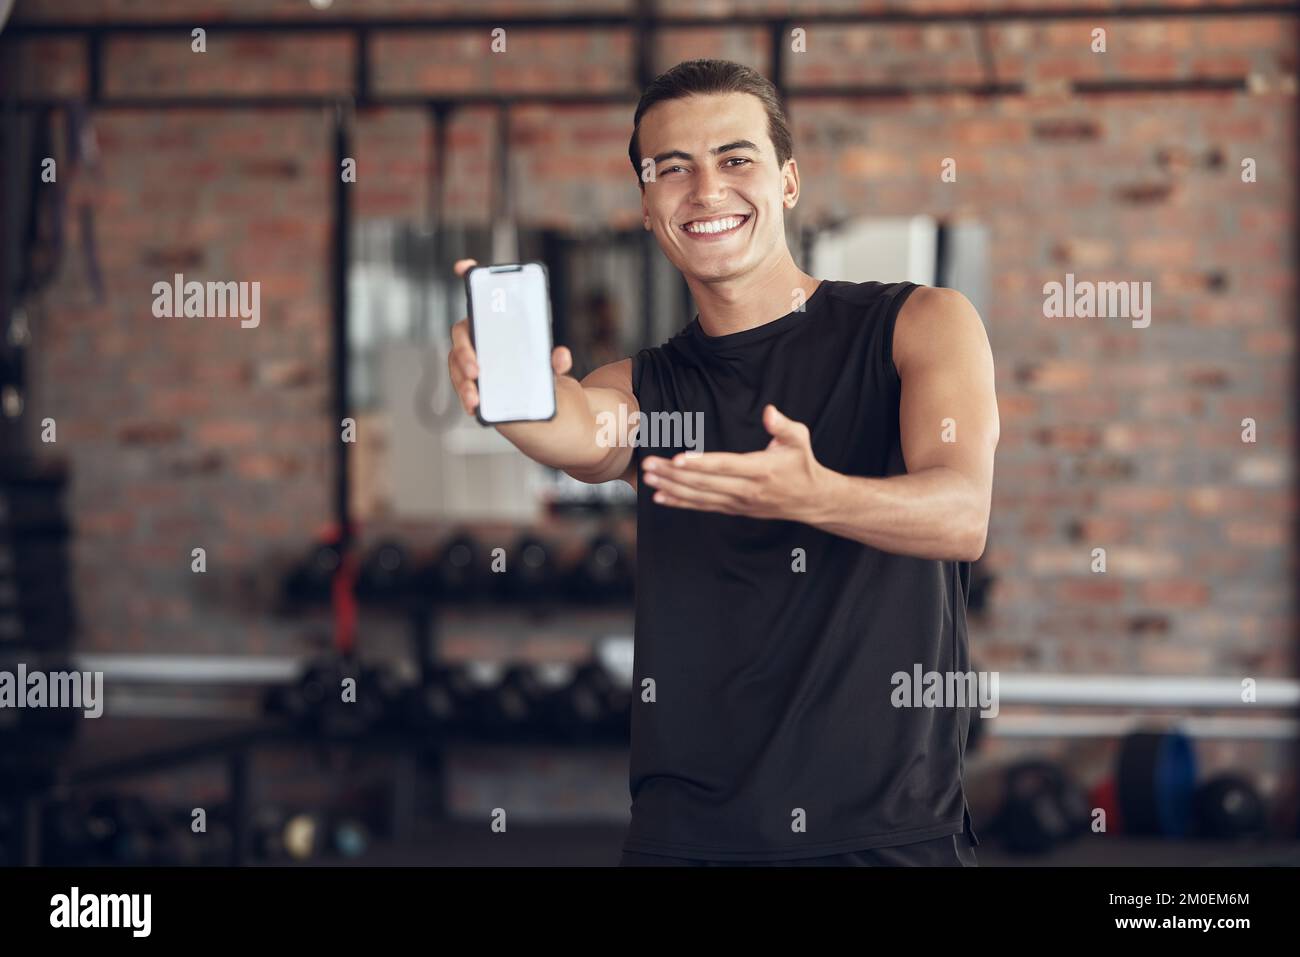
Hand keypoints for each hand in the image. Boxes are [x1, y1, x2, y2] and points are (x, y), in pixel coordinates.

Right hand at [447, 258, 574, 416]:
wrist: (535, 399)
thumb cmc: (536, 370)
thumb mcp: (549, 366)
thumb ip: (556, 360)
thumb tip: (562, 356)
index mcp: (495, 322)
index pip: (480, 294)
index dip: (469, 275)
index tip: (465, 265)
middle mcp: (477, 335)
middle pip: (462, 334)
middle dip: (465, 351)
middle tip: (477, 369)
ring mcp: (469, 357)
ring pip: (456, 363)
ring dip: (462, 380)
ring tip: (475, 396)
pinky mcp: (468, 380)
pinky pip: (461, 385)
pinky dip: (465, 396)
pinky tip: (473, 407)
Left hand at [640, 404, 833, 523]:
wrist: (811, 501)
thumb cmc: (802, 465)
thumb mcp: (800, 440)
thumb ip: (783, 426)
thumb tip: (770, 411)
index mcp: (761, 470)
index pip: (725, 466)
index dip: (700, 463)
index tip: (678, 459)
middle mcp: (747, 490)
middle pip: (704, 483)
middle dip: (673, 474)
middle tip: (648, 465)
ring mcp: (738, 503)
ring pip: (699, 496)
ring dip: (671, 487)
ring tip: (648, 477)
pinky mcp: (733, 509)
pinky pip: (703, 506)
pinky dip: (680, 502)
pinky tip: (661, 496)